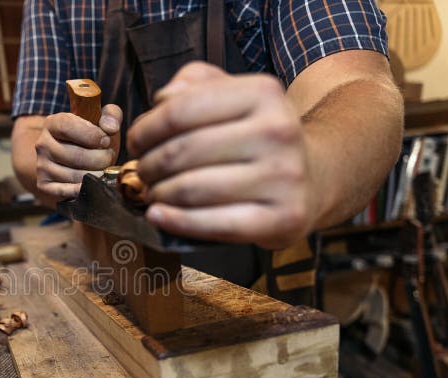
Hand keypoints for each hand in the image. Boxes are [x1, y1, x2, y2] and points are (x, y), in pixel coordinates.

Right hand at [34, 105, 121, 200]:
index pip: (67, 127)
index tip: (105, 140)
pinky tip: (92, 182)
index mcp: (53, 123)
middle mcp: (43, 144)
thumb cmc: (91, 138)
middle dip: (100, 158)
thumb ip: (110, 115)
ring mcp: (42, 166)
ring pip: (75, 175)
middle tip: (108, 157)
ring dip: (96, 174)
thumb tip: (110, 127)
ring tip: (102, 168)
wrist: (77, 159)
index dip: (91, 135)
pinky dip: (84, 189)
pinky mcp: (44, 185)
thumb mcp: (102, 122)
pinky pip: (67, 191)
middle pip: (75, 156)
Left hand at [126, 62, 320, 249]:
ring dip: (158, 195)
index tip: (136, 143)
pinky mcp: (283, 219)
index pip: (180, 111)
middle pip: (182, 152)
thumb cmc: (255, 137)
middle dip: (148, 165)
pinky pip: (214, 225)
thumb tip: (162, 99)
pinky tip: (157, 216)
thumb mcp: (232, 95)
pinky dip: (176, 222)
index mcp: (262, 93)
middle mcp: (279, 131)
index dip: (145, 129)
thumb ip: (194, 84)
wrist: (312, 179)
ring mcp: (285, 177)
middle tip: (142, 172)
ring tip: (153, 193)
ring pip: (192, 189)